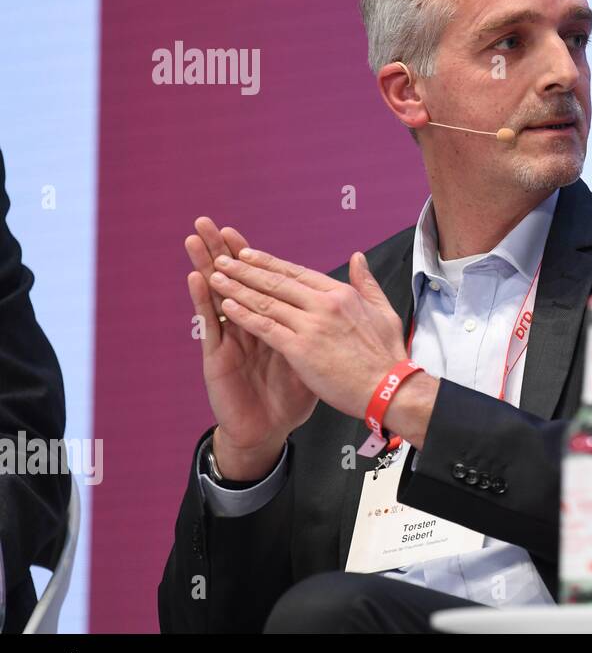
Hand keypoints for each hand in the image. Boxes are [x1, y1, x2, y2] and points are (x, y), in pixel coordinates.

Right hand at [185, 219, 315, 475]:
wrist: (271, 429)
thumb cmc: (289, 395)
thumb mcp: (312, 356)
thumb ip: (318, 327)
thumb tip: (334, 302)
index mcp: (269, 323)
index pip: (257, 284)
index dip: (248, 259)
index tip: (237, 232)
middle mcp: (245, 326)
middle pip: (231, 283)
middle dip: (220, 253)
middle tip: (207, 222)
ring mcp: (230, 339)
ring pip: (216, 296)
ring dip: (204, 267)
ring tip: (195, 240)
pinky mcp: (218, 356)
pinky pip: (211, 324)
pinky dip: (203, 301)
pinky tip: (197, 279)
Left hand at [206, 246, 407, 419]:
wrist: (389, 388)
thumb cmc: (387, 355)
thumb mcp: (383, 310)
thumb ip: (366, 283)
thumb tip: (358, 258)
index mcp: (342, 293)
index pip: (298, 273)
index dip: (270, 263)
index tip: (249, 254)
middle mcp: (324, 303)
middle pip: (277, 281)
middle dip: (246, 269)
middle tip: (222, 258)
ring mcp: (312, 325)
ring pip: (267, 300)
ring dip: (237, 288)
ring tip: (216, 276)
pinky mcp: (301, 348)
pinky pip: (266, 326)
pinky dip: (244, 315)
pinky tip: (226, 307)